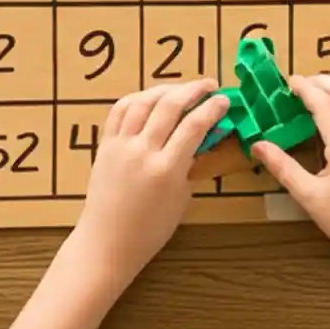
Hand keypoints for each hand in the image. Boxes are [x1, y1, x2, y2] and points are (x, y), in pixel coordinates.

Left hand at [71, 79, 227, 293]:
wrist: (107, 243)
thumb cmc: (151, 229)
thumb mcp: (181, 197)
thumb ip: (191, 164)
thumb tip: (204, 137)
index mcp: (166, 169)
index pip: (194, 126)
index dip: (212, 108)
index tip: (224, 100)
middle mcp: (142, 151)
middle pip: (170, 105)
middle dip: (193, 90)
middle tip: (208, 85)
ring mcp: (120, 146)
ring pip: (143, 101)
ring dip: (166, 89)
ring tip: (181, 89)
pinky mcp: (105, 145)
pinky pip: (119, 110)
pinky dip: (138, 98)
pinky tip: (151, 97)